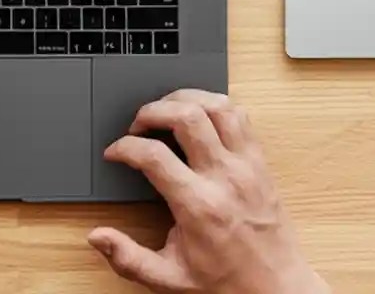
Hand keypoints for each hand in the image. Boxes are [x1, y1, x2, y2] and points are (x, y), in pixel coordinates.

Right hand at [88, 90, 327, 293]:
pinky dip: (215, 105)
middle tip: (138, 125)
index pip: (153, 155)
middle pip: (186, 117)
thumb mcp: (169, 278)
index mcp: (198, 206)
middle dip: (152, 110)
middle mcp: (224, 178)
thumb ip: (128, 258)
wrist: (276, 286)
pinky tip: (199, 116)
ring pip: (217, 106)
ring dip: (186, 99)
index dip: (124, 147)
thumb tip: (97, 238)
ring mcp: (246, 165)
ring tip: (166, 110)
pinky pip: (240, 116)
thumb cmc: (226, 280)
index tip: (115, 152)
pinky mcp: (260, 161)